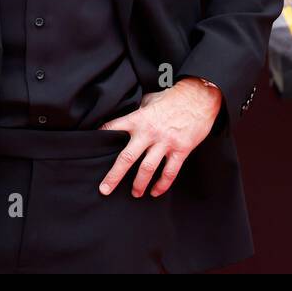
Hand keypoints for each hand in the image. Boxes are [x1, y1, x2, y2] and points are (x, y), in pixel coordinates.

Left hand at [98, 78, 221, 197]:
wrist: (200, 97)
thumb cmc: (174, 97)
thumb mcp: (151, 99)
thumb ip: (139, 111)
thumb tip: (131, 116)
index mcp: (140, 119)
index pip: (114, 128)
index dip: (102, 136)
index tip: (91, 147)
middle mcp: (150, 132)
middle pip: (128, 158)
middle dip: (114, 176)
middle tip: (105, 189)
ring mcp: (166, 142)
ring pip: (148, 169)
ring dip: (139, 184)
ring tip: (135, 193)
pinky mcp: (181, 149)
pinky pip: (170, 172)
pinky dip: (162, 184)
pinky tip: (155, 191)